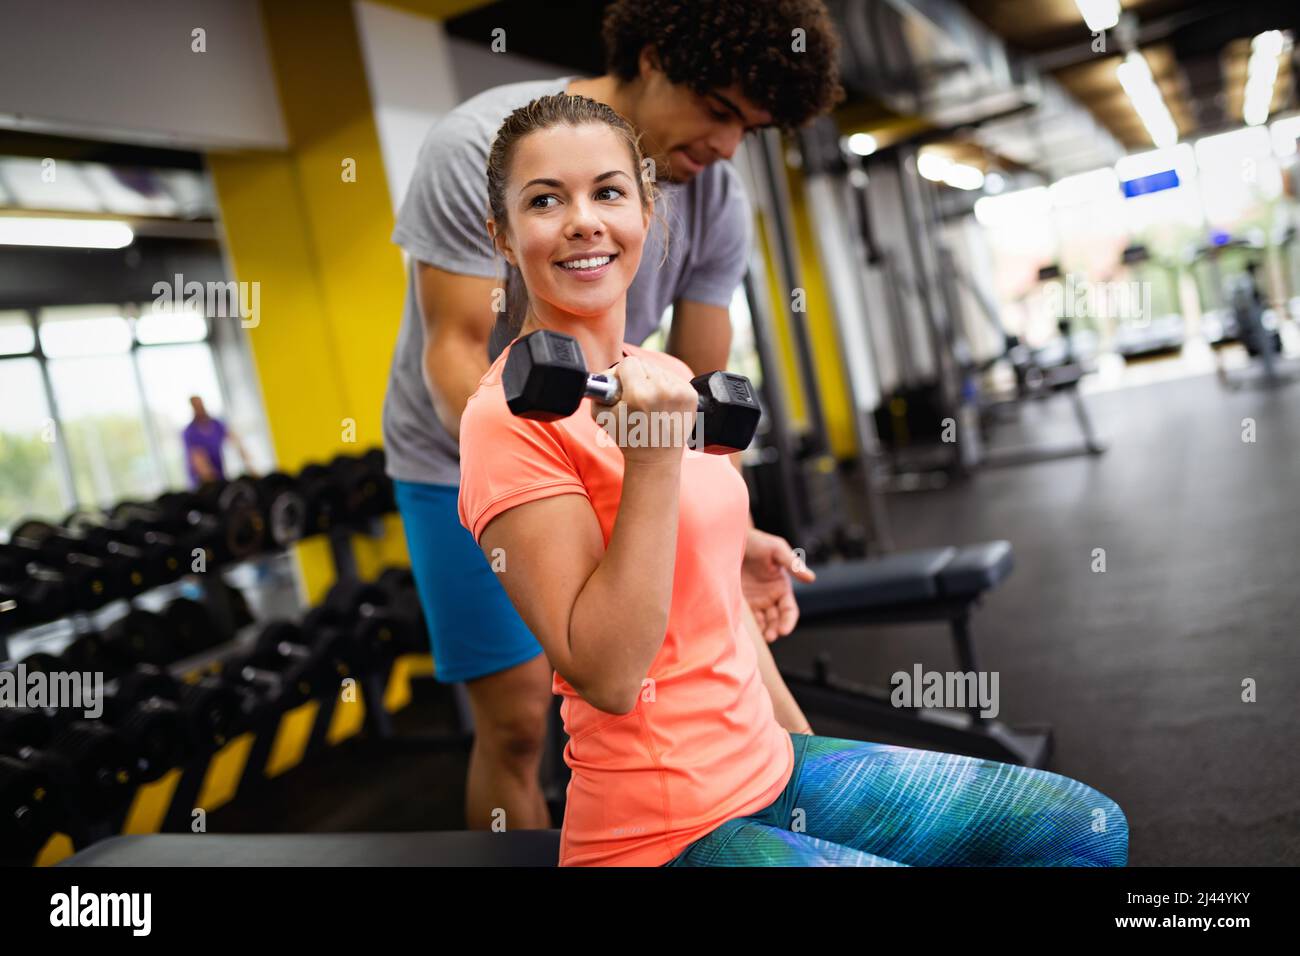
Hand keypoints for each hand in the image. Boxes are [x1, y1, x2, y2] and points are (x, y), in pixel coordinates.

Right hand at [591, 355, 696, 464]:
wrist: (656, 459)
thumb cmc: (628, 439)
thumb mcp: (601, 415)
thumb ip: (600, 387)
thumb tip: (610, 372)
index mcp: (641, 394)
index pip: (629, 363)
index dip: (621, 374)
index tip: (622, 388)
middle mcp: (664, 390)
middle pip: (644, 365)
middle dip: (637, 377)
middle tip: (635, 398)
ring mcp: (681, 392)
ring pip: (659, 370)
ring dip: (651, 381)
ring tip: (649, 403)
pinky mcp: (691, 394)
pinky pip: (672, 378)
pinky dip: (665, 387)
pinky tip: (661, 404)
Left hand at [741, 528, 814, 642]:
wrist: (732, 539)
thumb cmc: (758, 542)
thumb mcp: (777, 549)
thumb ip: (792, 564)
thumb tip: (811, 578)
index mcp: (782, 588)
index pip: (789, 611)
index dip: (788, 622)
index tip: (784, 631)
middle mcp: (770, 597)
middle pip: (776, 621)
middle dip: (774, 630)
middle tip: (770, 637)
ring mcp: (754, 600)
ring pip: (761, 623)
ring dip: (761, 632)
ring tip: (758, 638)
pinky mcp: (740, 601)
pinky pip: (745, 618)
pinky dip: (747, 627)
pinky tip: (744, 631)